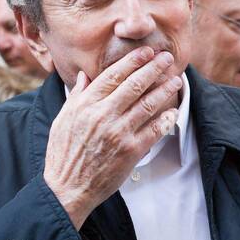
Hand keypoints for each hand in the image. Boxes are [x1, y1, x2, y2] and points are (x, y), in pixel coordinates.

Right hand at [44, 47, 183, 228]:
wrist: (68, 187)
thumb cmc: (63, 154)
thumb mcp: (63, 120)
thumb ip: (77, 96)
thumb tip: (86, 76)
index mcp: (86, 104)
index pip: (113, 75)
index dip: (133, 61)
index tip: (146, 52)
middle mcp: (104, 115)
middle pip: (134, 85)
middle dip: (153, 68)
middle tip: (167, 58)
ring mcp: (119, 133)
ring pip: (147, 105)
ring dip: (164, 90)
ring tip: (175, 80)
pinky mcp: (131, 151)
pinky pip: (153, 131)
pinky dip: (165, 120)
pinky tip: (173, 111)